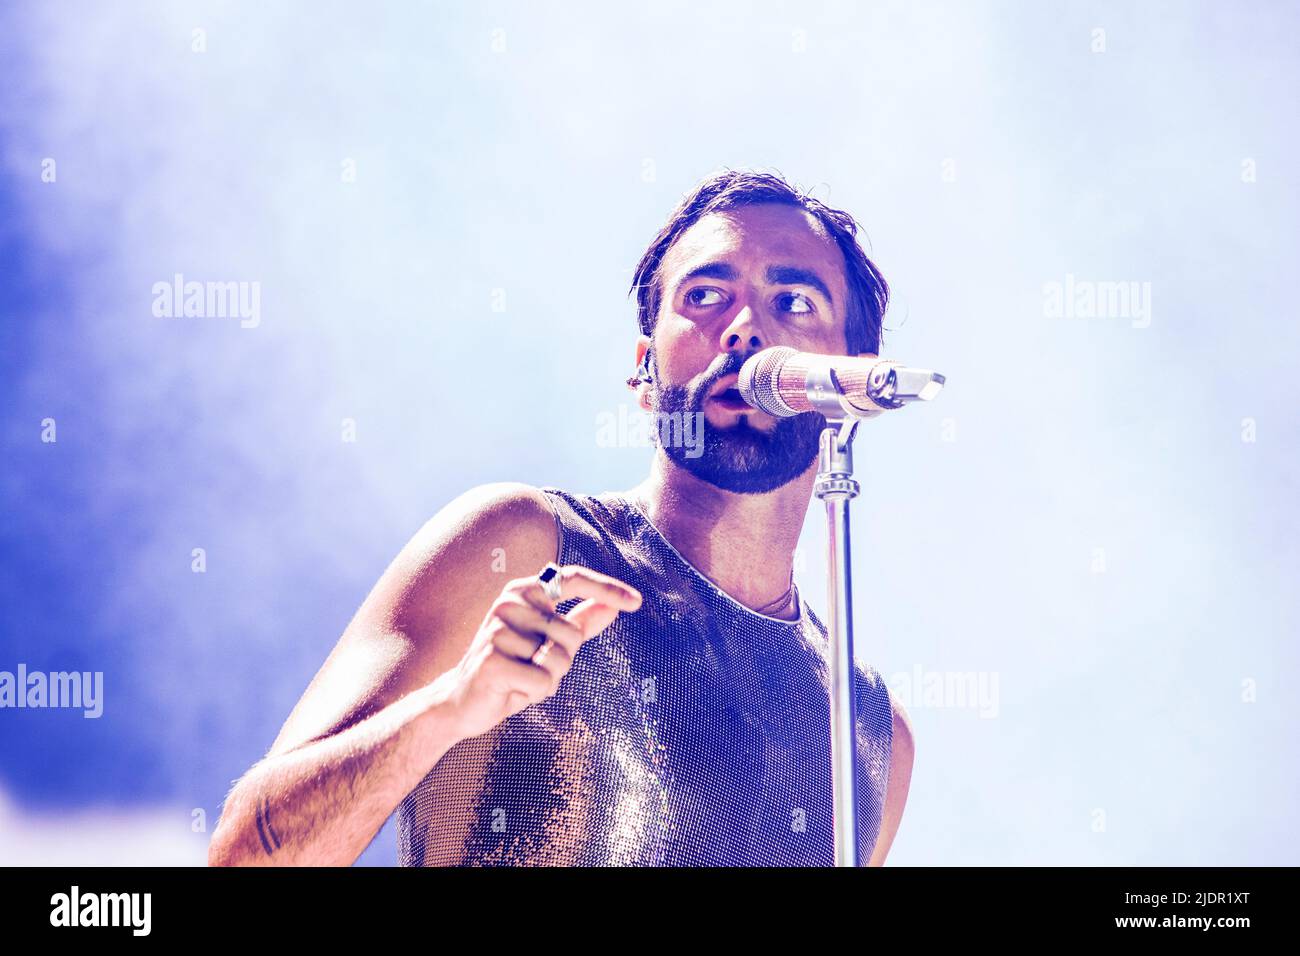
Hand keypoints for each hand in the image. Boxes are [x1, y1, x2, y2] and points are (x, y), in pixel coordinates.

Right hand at [432, 565, 641, 742]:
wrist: (461, 701)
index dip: (608, 588)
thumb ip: (581, 621)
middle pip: (572, 633)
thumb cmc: (511, 669)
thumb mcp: (548, 642)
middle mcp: (509, 602)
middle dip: (563, 660)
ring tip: (521, 679)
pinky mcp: (492, 659)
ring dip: (549, 679)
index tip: (637, 602)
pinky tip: (512, 691)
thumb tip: (614, 605)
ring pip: (559, 659)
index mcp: (524, 591)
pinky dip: (536, 694)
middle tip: (533, 667)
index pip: (573, 578)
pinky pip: (543, 680)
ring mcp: (498, 629)